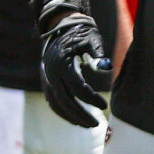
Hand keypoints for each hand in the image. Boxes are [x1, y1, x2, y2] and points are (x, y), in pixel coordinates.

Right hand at [39, 14, 111, 128]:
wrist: (59, 28)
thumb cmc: (80, 34)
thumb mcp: (91, 39)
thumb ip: (98, 53)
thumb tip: (107, 67)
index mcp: (62, 64)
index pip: (77, 87)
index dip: (91, 98)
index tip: (104, 105)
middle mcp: (51, 73)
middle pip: (64, 100)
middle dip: (80, 114)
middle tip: (96, 124)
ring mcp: (46, 79)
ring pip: (56, 104)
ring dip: (71, 117)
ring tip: (88, 125)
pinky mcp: (46, 82)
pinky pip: (52, 101)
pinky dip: (62, 113)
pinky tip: (76, 120)